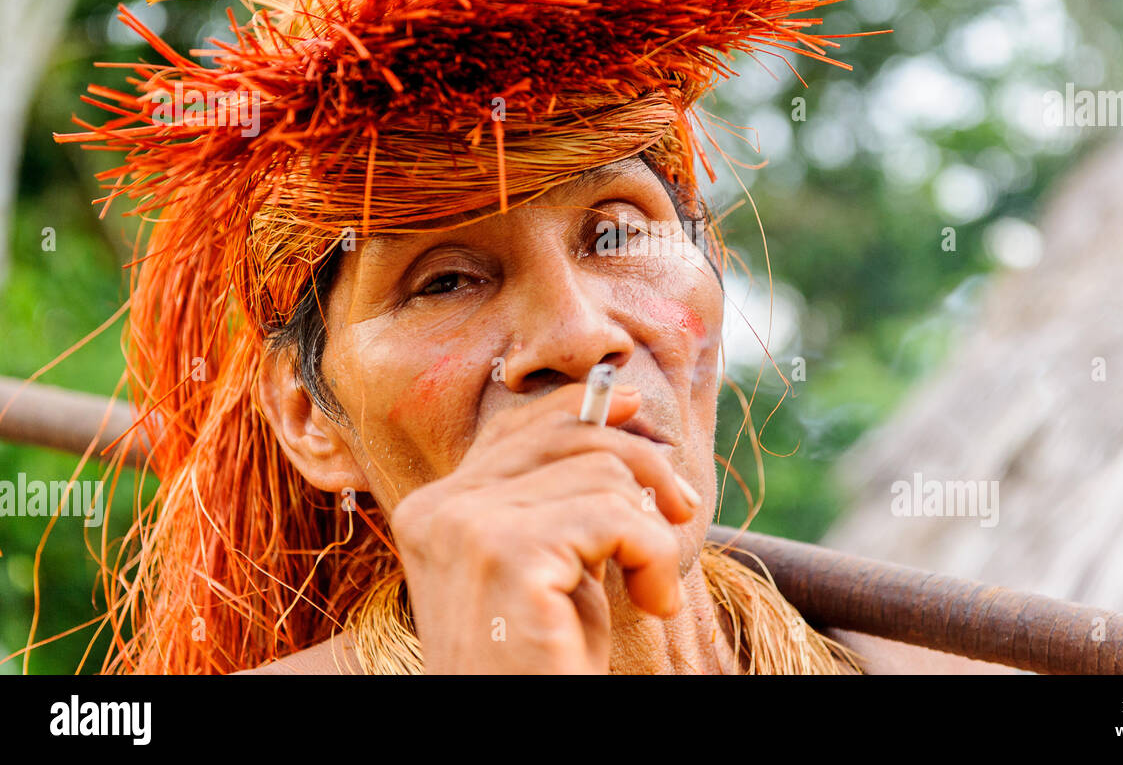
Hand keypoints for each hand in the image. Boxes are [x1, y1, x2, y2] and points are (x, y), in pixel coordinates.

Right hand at [389, 382, 699, 673]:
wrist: (518, 730)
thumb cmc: (542, 659)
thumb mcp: (550, 561)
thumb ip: (561, 489)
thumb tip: (618, 400)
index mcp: (435, 507)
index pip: (520, 425)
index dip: (588, 410)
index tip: (642, 415)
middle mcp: (438, 508)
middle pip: (568, 437)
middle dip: (644, 467)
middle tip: (679, 514)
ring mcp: (465, 528)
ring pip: (602, 472)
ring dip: (650, 531)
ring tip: (650, 589)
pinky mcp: (506, 555)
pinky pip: (616, 516)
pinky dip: (652, 556)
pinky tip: (652, 603)